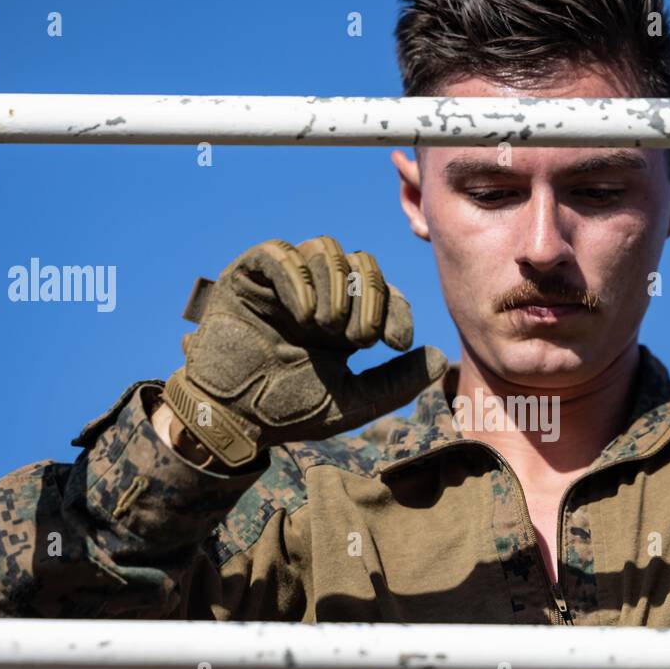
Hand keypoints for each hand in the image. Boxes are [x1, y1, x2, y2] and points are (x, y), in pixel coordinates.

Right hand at [163, 237, 446, 467]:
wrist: (232, 419)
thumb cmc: (288, 412)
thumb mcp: (352, 402)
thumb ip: (395, 383)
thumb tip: (437, 357)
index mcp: (345, 320)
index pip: (385, 293)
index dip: (397, 310)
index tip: (396, 343)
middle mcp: (318, 295)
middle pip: (362, 264)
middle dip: (370, 296)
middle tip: (358, 338)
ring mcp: (284, 283)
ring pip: (325, 249)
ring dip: (336, 284)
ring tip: (327, 326)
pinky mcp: (249, 277)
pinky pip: (279, 254)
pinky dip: (297, 278)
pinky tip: (304, 315)